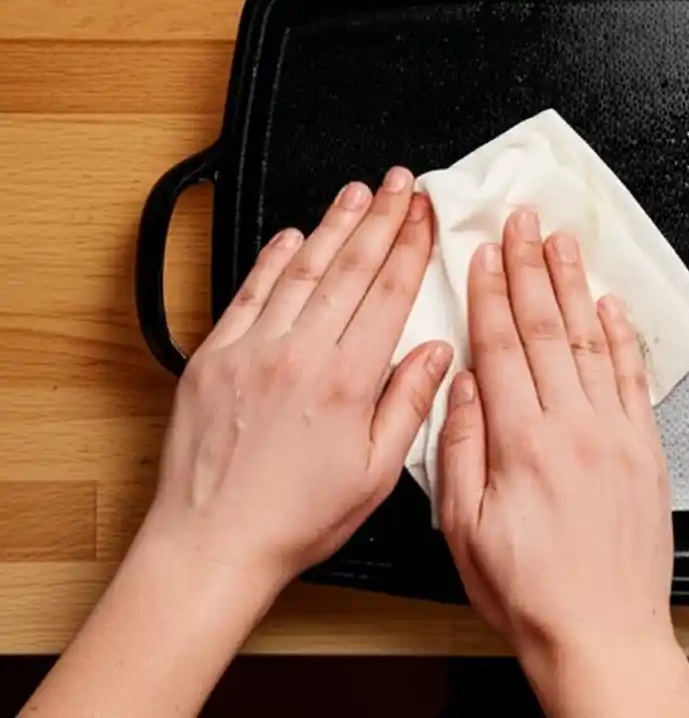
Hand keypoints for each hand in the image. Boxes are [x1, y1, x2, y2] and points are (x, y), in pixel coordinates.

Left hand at [143, 166, 448, 585]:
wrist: (212, 543)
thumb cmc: (295, 519)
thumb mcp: (376, 474)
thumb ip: (408, 404)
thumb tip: (438, 351)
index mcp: (346, 381)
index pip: (388, 294)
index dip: (411, 247)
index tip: (425, 215)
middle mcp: (299, 354)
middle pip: (350, 269)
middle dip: (381, 219)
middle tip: (400, 183)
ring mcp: (252, 350)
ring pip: (301, 271)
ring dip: (333, 226)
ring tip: (357, 193)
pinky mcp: (214, 357)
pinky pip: (250, 294)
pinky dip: (273, 260)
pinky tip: (293, 237)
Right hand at [439, 210, 688, 715]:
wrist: (601, 633)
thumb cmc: (529, 593)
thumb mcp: (465, 530)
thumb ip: (459, 449)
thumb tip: (461, 386)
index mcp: (520, 443)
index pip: (500, 347)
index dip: (490, 293)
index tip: (484, 252)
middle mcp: (572, 427)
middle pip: (545, 329)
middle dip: (531, 268)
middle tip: (524, 221)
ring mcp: (614, 434)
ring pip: (590, 342)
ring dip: (574, 287)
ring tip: (564, 242)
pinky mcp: (643, 450)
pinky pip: (631, 379)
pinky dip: (620, 338)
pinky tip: (610, 307)